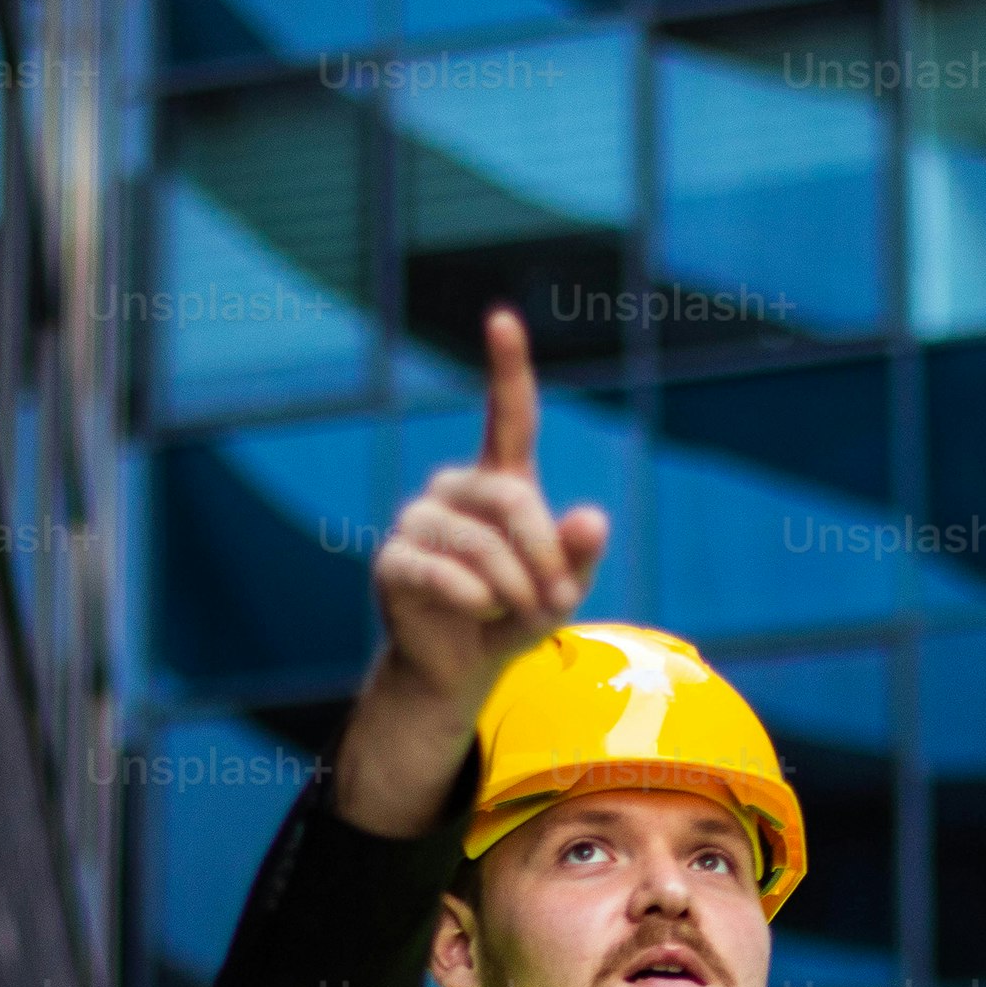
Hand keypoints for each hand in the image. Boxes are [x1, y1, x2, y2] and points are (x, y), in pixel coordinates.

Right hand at [331, 307, 610, 835]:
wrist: (461, 667)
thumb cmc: (517, 614)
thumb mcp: (563, 587)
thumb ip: (580, 554)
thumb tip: (592, 518)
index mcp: (499, 481)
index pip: (507, 415)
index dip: (506, 367)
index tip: (502, 319)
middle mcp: (453, 489)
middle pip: (509, 498)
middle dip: (543, 551)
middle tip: (559, 599)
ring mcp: (417, 521)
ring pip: (479, 542)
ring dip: (513, 585)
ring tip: (518, 611)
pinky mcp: (392, 561)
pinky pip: (443, 572)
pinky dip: (473, 598)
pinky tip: (478, 610)